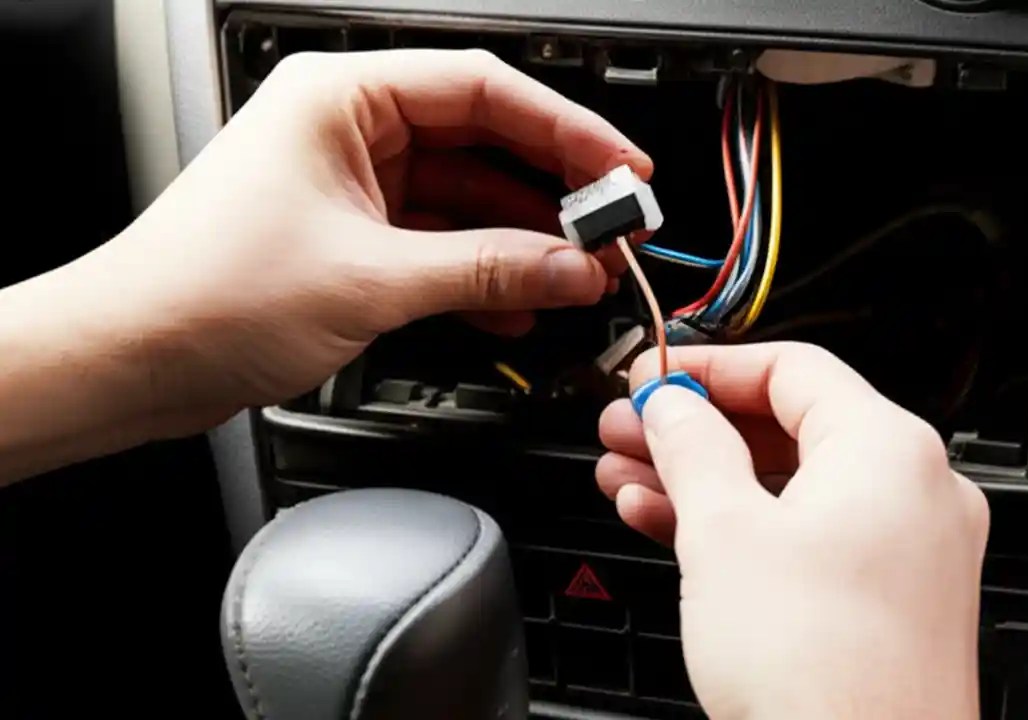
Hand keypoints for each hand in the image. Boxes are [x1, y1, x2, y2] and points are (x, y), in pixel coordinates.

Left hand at [0, 49, 648, 481]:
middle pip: (482, 142)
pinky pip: (438, 242)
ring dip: (521, 241)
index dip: (566, 129)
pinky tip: (521, 302)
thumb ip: (487, 270)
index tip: (622, 170)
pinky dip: (480, 271)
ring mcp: (351, 184)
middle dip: (551, 191)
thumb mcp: (373, 279)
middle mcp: (348, 129)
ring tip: (577, 275)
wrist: (132, 360)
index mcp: (341, 98)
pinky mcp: (351, 235)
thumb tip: (570, 266)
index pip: (483, 91)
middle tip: (613, 228)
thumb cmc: (206, 294)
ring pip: (465, 199)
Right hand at [596, 342, 988, 718]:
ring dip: (707, 481)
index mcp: (889, 450)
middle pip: (789, 427)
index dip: (709, 368)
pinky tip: (674, 530)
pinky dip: (746, 529)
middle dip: (695, 429)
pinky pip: (810, 538)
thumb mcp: (724, 534)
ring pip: (792, 487)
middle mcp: (917, 492)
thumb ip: (692, 448)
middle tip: (630, 431)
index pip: (791, 368)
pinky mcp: (891, 604)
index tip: (652, 380)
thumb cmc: (819, 671)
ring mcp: (910, 552)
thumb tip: (673, 405)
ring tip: (632, 481)